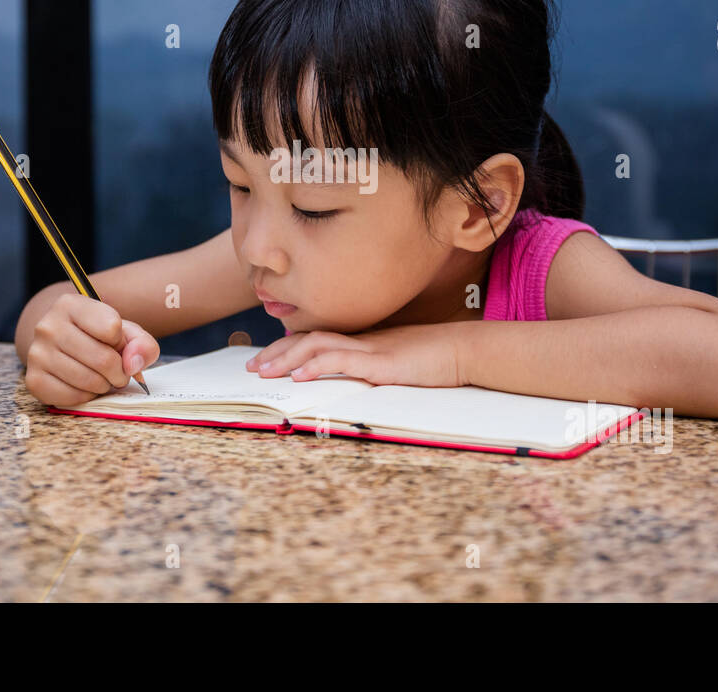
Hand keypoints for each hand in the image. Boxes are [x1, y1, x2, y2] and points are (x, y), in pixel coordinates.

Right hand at [24, 292, 159, 405]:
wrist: (59, 342)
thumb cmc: (96, 335)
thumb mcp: (123, 330)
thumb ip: (141, 343)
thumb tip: (132, 364)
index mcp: (70, 305)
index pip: (112, 327)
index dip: (121, 342)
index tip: (116, 343)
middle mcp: (48, 326)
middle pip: (102, 359)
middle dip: (119, 372)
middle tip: (118, 372)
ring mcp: (37, 354)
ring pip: (89, 381)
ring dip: (104, 385)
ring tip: (102, 378)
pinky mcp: (33, 380)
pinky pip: (73, 397)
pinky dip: (87, 397)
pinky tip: (85, 386)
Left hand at [244, 324, 467, 387]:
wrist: (466, 349)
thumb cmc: (436, 359)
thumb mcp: (397, 362)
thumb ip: (374, 367)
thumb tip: (354, 378)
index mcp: (362, 340)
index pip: (316, 339)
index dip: (286, 347)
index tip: (264, 359)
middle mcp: (361, 339)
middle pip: (308, 339)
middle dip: (276, 352)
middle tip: (251, 367)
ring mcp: (370, 348)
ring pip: (318, 346)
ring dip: (287, 358)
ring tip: (264, 372)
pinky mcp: (382, 362)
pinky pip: (344, 361)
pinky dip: (318, 366)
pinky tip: (300, 375)